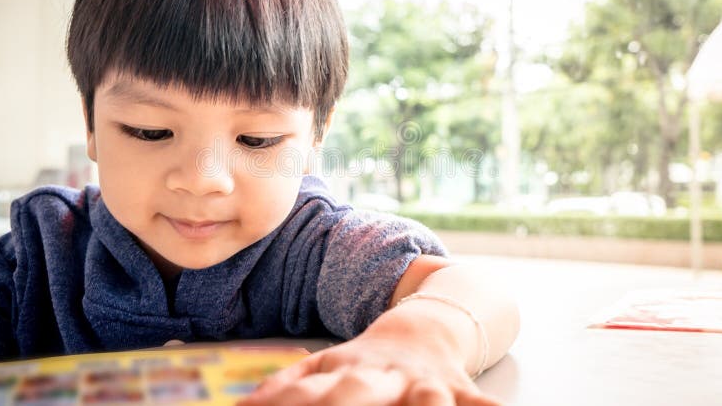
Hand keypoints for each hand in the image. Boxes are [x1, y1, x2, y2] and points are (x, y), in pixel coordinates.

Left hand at [236, 333, 500, 405]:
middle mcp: (380, 377)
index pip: (304, 391)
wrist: (427, 324)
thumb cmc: (371, 358)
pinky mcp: (459, 389)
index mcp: (344, 372)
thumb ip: (289, 384)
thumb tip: (244, 402)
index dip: (280, 404)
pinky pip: (478, 404)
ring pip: (425, 399)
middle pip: (355, 393)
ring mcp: (422, 383)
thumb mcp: (327, 364)